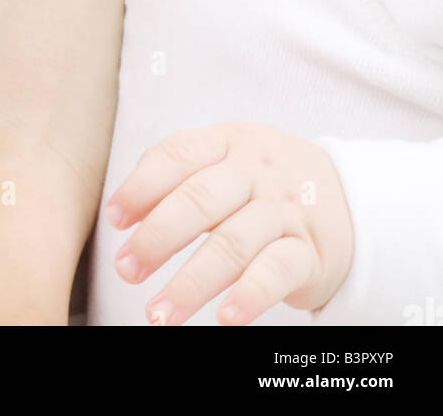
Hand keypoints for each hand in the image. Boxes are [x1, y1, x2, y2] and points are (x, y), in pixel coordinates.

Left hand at [104, 121, 353, 325]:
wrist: (346, 198)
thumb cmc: (259, 182)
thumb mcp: (224, 160)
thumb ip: (174, 176)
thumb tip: (121, 212)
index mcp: (228, 141)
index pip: (178, 155)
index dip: (141, 186)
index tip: (114, 219)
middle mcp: (257, 171)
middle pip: (201, 200)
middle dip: (157, 237)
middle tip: (126, 269)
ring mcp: (285, 210)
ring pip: (233, 243)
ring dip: (191, 283)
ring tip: (159, 314)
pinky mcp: (309, 251)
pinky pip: (277, 272)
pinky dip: (249, 296)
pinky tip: (224, 318)